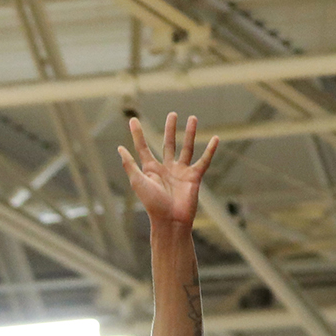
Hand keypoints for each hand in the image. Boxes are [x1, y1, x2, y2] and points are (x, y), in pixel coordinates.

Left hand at [119, 113, 219, 227]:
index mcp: (150, 169)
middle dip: (170, 129)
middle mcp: (166, 168)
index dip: (137, 134)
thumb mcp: (138, 182)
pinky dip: (210, 150)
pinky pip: (203, 161)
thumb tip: (120, 148)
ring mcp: (181, 172)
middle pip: (168, 144)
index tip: (133, 120)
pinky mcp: (194, 177)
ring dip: (190, 133)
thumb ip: (130, 164)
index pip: (143, 147)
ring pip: (186, 148)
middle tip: (172, 114)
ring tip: (192, 118)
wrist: (171, 221)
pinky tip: (215, 138)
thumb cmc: (152, 204)